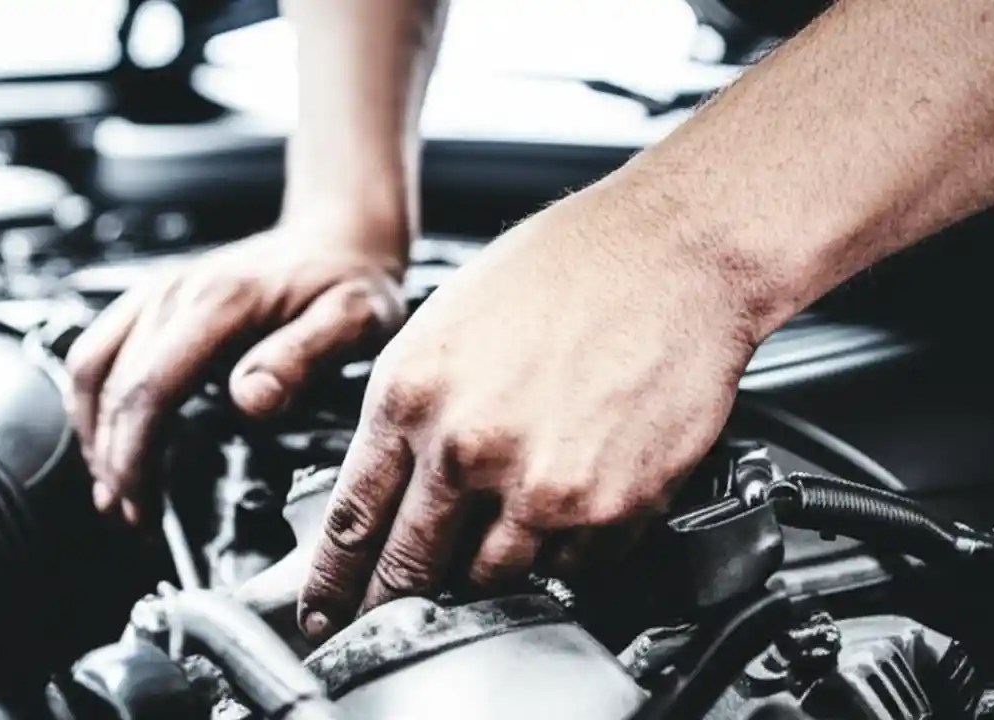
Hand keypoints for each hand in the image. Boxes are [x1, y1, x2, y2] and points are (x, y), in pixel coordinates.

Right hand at [65, 215, 406, 522]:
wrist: (339, 234)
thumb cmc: (351, 280)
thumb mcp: (352, 320)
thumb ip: (302, 357)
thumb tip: (250, 400)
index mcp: (221, 303)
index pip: (149, 389)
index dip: (136, 455)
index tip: (145, 505)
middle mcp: (177, 293)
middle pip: (114, 387)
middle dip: (114, 461)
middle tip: (134, 515)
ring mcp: (160, 292)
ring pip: (92, 367)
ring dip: (94, 435)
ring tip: (115, 491)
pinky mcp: (155, 297)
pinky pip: (99, 348)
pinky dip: (93, 401)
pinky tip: (108, 439)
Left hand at [298, 186, 771, 640]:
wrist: (670, 253)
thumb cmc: (564, 270)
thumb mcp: (444, 326)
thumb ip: (409, 412)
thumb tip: (391, 482)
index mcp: (410, 396)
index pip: (351, 522)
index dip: (331, 584)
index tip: (323, 613)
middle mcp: (467, 448)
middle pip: (410, 568)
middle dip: (392, 603)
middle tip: (387, 619)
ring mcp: (540, 486)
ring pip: (488, 580)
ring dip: (482, 577)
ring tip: (494, 545)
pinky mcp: (610, 508)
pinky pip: (567, 570)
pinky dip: (557, 559)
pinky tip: (561, 517)